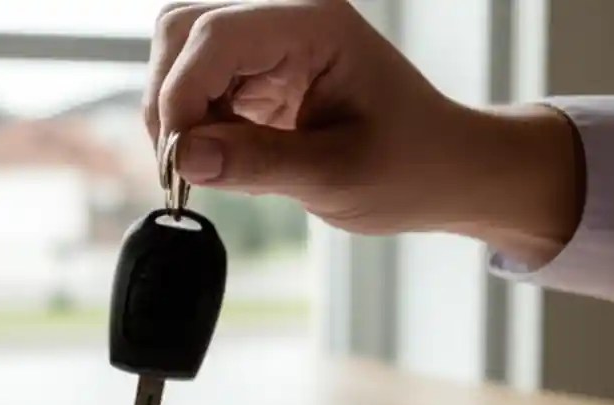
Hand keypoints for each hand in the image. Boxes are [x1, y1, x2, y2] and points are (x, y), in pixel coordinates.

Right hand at [144, 0, 581, 265]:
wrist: (444, 170)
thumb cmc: (411, 168)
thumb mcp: (337, 176)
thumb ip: (257, 164)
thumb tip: (183, 160)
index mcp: (315, 24)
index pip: (214, 37)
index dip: (180, 97)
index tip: (178, 163)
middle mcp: (288, 19)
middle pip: (183, 31)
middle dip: (169, 100)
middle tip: (182, 169)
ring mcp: (270, 42)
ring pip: (180, 54)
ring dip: (176, 112)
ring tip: (204, 167)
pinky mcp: (259, 72)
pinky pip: (199, 85)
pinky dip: (194, 124)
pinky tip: (220, 159)